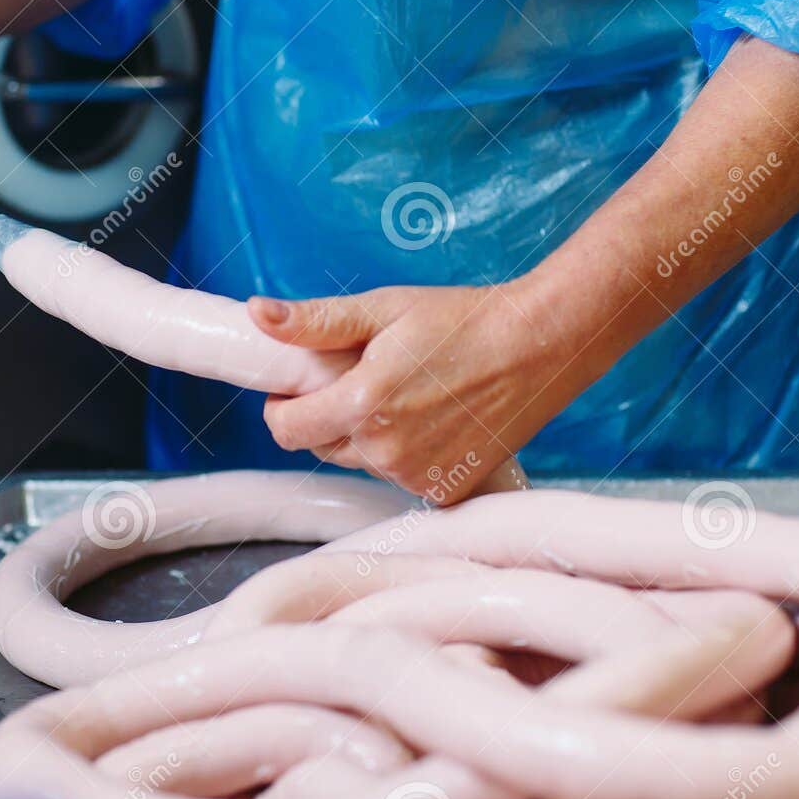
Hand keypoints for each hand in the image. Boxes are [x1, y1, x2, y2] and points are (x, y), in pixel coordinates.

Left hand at [248, 284, 569, 501]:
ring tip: (407, 393)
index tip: (299, 388)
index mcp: (363, 405)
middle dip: (328, 415)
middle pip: (322, 446)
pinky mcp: (446, 490)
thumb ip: (316, 321)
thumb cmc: (463, 321)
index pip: (286, 430)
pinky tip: (432, 419)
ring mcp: (417, 477)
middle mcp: (387, 452)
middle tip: (365, 378)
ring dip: (368, 435)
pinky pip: (401, 477)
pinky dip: (405, 453)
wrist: (540, 346)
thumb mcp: (384, 308)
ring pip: (362, 462)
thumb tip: (258, 314)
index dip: (283, 406)